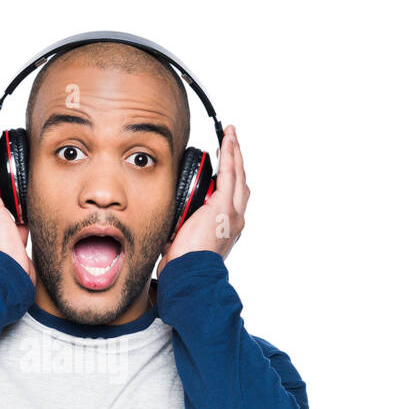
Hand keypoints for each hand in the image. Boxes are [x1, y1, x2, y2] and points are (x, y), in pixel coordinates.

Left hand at [156, 124, 248, 274]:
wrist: (190, 274)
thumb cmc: (185, 264)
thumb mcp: (181, 239)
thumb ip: (180, 226)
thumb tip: (168, 220)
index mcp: (227, 226)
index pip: (231, 195)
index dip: (230, 177)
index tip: (224, 162)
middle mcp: (235, 218)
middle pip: (240, 181)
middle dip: (237, 159)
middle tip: (231, 141)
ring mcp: (233, 212)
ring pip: (238, 174)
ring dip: (234, 152)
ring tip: (230, 135)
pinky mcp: (224, 206)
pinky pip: (230, 173)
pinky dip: (229, 154)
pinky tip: (226, 140)